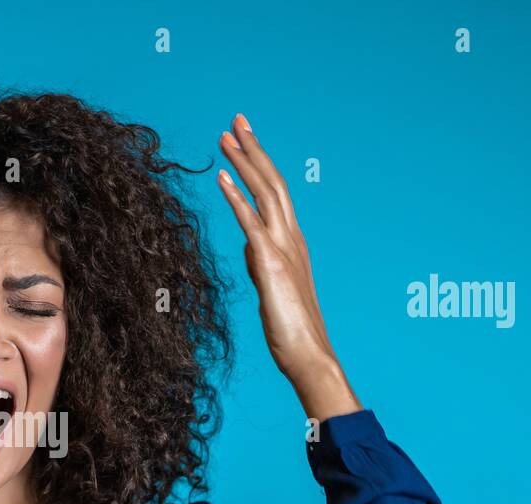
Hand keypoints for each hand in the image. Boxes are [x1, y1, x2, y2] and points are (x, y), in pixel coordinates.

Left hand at [217, 114, 360, 421]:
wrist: (308, 355)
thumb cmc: (291, 329)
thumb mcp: (271, 287)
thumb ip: (261, 261)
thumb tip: (249, 244)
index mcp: (293, 243)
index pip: (275, 194)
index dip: (259, 165)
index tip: (243, 141)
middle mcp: (292, 238)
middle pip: (272, 183)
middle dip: (253, 150)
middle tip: (236, 121)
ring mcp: (284, 248)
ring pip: (265, 193)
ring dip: (244, 162)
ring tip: (225, 136)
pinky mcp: (272, 264)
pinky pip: (252, 223)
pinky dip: (237, 197)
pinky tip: (221, 177)